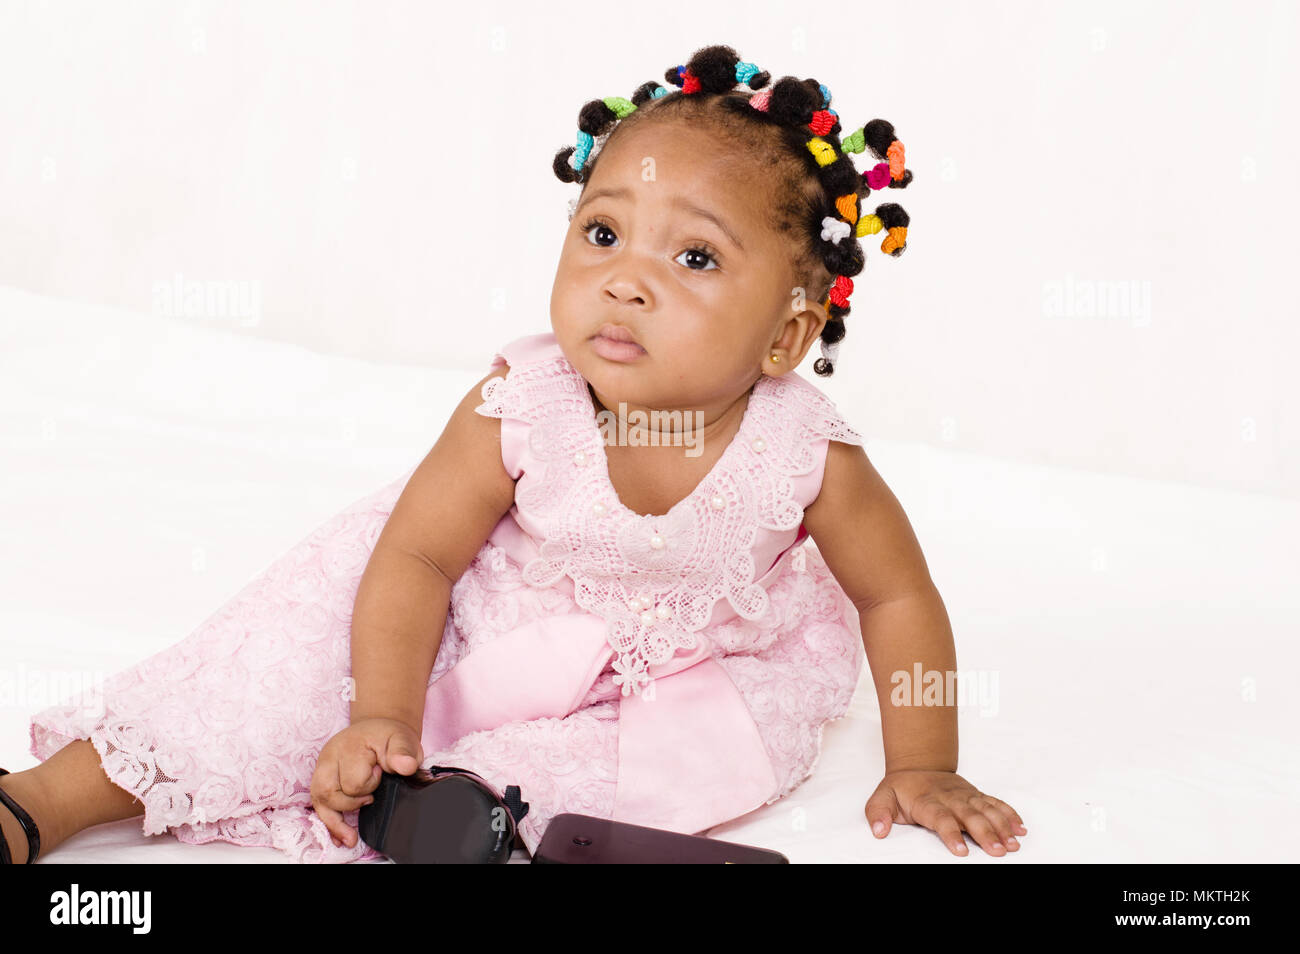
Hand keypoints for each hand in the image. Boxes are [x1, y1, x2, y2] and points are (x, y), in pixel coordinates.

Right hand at [310, 717, 424, 848]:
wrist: (377, 730)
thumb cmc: (389, 737)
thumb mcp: (402, 739)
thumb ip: (403, 753)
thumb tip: (406, 766)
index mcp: (350, 746)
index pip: (352, 781)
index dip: (370, 784)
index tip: (382, 774)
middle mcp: (330, 756)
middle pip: (328, 792)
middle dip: (350, 803)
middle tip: (370, 797)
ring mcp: (322, 767)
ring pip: (319, 800)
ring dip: (335, 820)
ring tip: (350, 837)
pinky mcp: (321, 778)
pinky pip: (318, 803)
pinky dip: (329, 821)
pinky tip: (339, 836)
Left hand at [864, 769, 1026, 856]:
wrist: (919, 764)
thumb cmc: (902, 788)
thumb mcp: (882, 797)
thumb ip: (878, 813)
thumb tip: (879, 831)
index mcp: (927, 801)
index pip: (941, 818)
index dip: (951, 833)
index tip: (961, 850)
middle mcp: (950, 798)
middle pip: (970, 816)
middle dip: (985, 833)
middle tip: (997, 851)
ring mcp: (966, 796)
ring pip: (987, 810)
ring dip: (1002, 826)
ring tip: (1013, 844)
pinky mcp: (977, 795)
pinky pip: (996, 803)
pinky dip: (1009, 814)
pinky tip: (1021, 829)